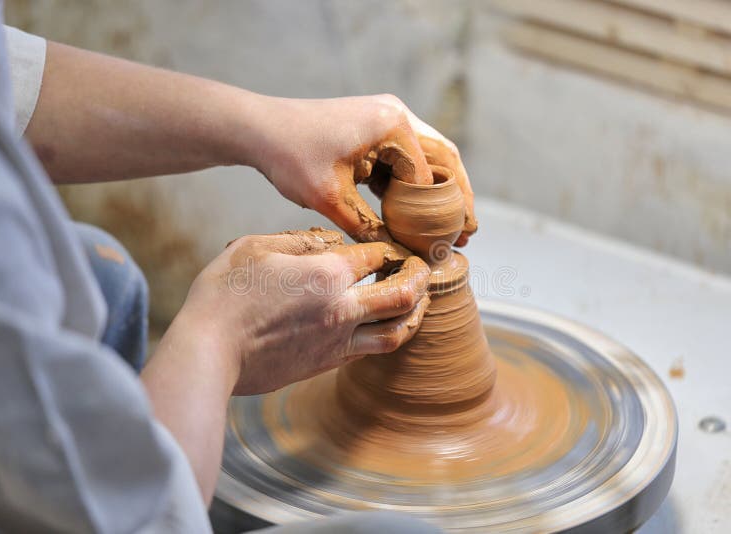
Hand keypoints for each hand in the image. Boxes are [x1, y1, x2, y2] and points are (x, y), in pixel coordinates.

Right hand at [177, 229, 430, 394]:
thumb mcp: (257, 248)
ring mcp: (336, 342)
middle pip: (402, 296)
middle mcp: (341, 310)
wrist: (208, 353)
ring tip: (417, 303)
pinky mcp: (324, 365)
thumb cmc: (225, 296)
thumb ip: (300, 241)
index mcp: (326, 275)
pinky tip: (381, 327)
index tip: (394, 246)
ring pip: (396, 333)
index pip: (378, 256)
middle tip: (423, 270)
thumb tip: (330, 243)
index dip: (392, 248)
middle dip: (420, 280)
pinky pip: (369, 350)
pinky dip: (386, 335)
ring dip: (414, 315)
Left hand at [247, 94, 477, 244]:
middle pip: (443, 160)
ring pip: (429, 157)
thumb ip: (367, 228)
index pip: (429, 177)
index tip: (453, 244)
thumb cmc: (291, 157)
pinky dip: (416, 183)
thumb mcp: (331, 199)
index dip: (443, 215)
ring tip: (455, 225)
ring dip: (440, 190)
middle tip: (471, 233)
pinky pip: (407, 157)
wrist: (259, 128)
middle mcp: (397, 115)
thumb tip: (398, 255)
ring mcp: (387, 117)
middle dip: (458, 198)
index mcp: (393, 126)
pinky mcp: (376, 127)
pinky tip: (420, 210)